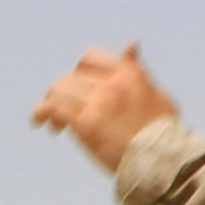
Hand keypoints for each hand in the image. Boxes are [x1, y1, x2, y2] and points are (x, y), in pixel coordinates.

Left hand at [34, 46, 179, 170]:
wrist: (165, 161)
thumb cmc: (163, 131)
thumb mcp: (157, 93)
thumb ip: (138, 70)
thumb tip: (132, 44)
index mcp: (129, 75)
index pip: (91, 57)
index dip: (80, 70)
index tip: (81, 85)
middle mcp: (112, 85)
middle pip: (71, 78)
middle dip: (65, 92)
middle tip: (66, 110)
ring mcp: (99, 104)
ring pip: (59, 91)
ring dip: (52, 103)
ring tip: (56, 122)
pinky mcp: (87, 124)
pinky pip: (53, 109)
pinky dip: (41, 113)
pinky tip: (40, 123)